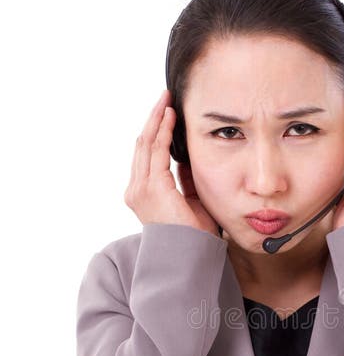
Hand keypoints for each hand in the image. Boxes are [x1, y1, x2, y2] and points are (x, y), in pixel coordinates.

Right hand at [124, 90, 219, 235]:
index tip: (166, 114)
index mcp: (144, 195)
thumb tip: (188, 159)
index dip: (155, 132)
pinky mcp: (152, 187)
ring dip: (156, 119)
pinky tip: (170, 115)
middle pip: (142, 145)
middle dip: (153, 119)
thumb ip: (185, 180)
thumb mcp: (190, 201)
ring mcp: (141, 189)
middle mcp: (137, 190)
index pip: (147, 156)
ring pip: (146, 143)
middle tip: (165, 97)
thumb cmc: (194, 237)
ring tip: (166, 99)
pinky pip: (156, 150)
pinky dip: (162, 130)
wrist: (191, 257)